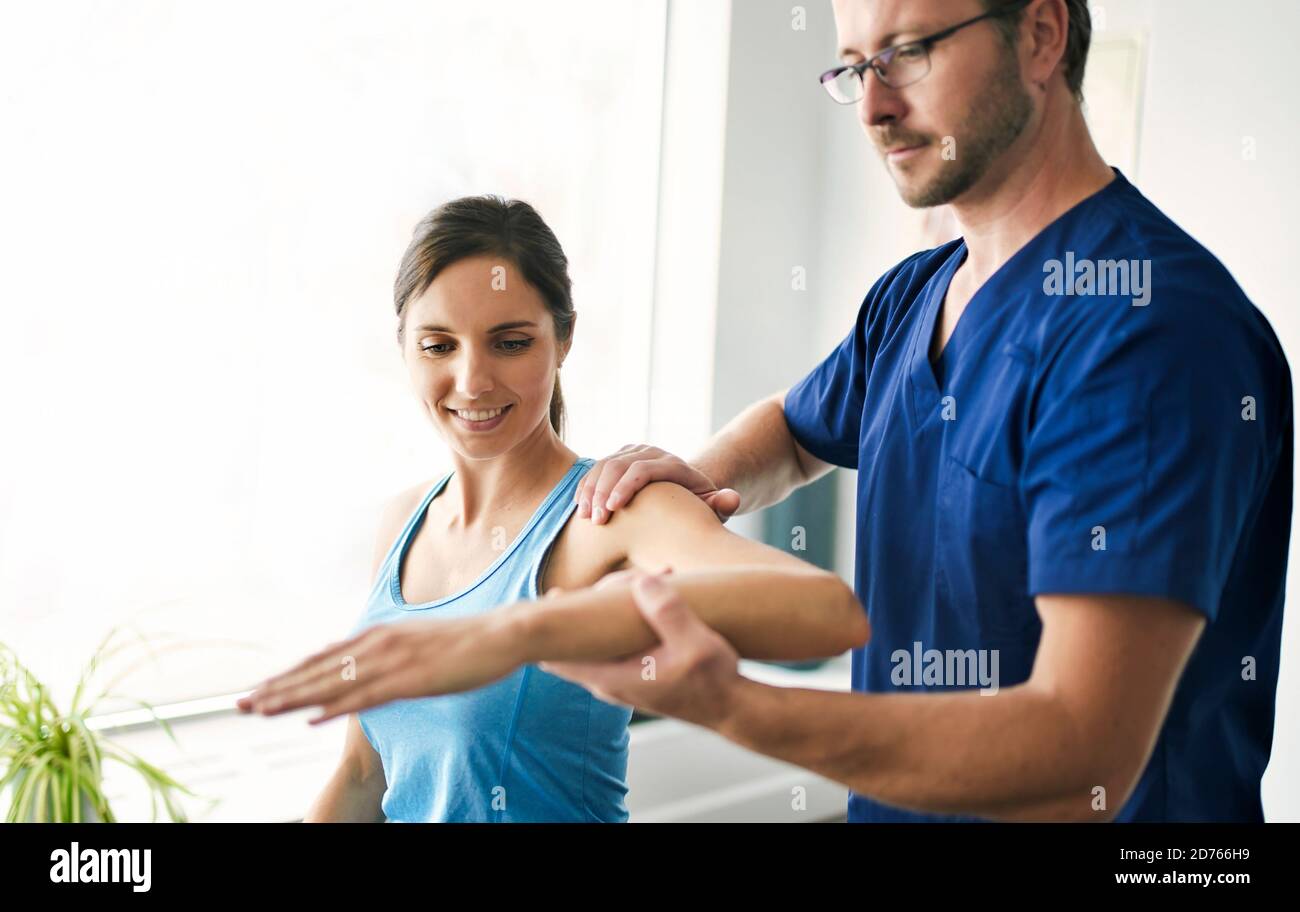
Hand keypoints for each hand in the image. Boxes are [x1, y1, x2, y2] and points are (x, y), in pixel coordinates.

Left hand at [235, 613, 525, 724]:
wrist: (503, 632)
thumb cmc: (464, 640)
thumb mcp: (415, 641)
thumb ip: (384, 650)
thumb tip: (357, 658)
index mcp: (378, 635)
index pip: (322, 659)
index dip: (288, 676)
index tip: (258, 690)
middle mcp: (378, 644)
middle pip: (318, 671)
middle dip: (277, 688)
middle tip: (241, 704)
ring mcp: (394, 661)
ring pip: (333, 684)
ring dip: (294, 698)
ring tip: (261, 710)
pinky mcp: (411, 679)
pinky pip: (366, 697)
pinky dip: (335, 707)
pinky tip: (312, 717)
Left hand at [540, 571, 742, 728]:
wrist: (732, 707)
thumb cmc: (713, 679)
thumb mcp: (694, 643)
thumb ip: (667, 613)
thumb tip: (641, 581)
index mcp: (613, 678)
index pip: (557, 658)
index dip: (547, 630)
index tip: (547, 597)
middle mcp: (609, 682)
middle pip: (573, 645)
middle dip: (581, 611)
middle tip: (598, 583)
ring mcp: (621, 680)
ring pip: (594, 643)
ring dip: (603, 614)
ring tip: (628, 584)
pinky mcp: (634, 674)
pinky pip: (611, 645)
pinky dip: (616, 623)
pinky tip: (640, 600)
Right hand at [574, 444, 740, 523]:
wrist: (685, 490)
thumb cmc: (698, 506)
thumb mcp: (714, 507)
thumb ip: (723, 504)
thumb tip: (731, 499)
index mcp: (673, 464)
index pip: (644, 469)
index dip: (625, 487)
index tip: (613, 509)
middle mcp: (652, 453)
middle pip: (619, 464)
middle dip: (603, 491)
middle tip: (595, 519)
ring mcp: (633, 453)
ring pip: (604, 464)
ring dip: (591, 490)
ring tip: (584, 517)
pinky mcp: (619, 458)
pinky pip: (596, 468)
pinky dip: (586, 486)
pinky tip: (580, 507)